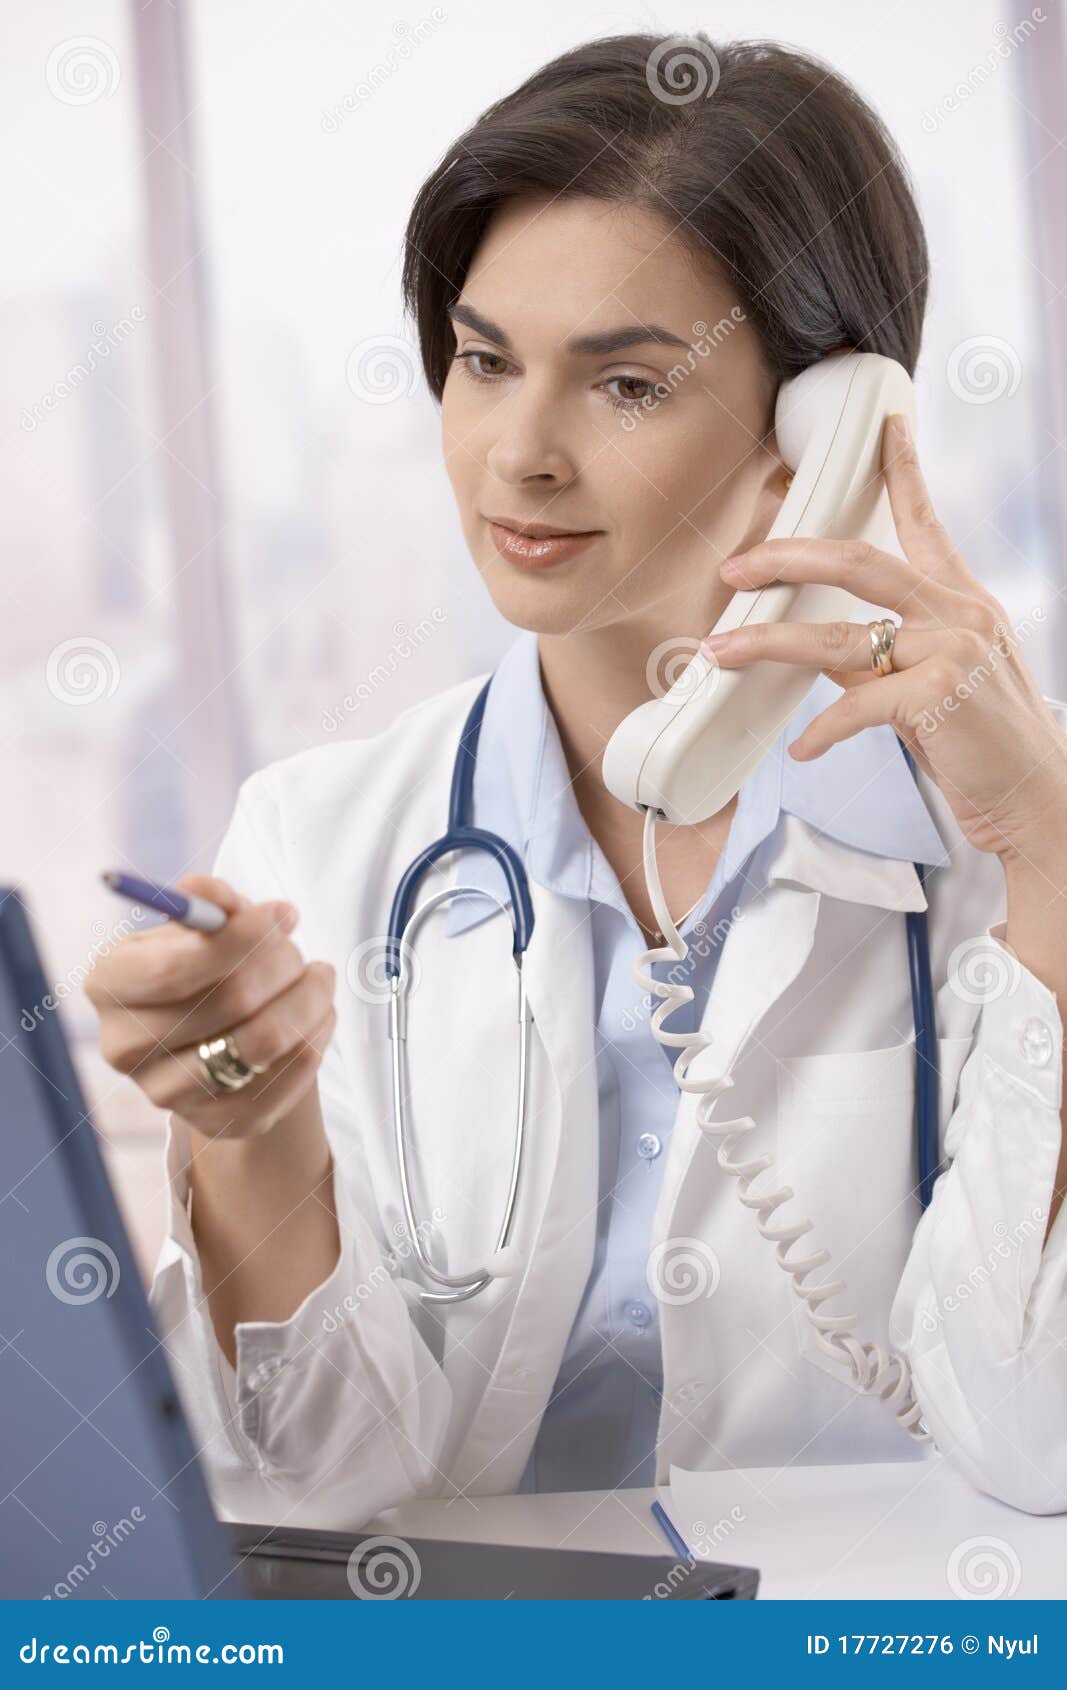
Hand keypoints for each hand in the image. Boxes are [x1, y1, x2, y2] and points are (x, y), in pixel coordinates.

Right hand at [87, 875, 336, 1139]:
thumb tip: (215, 896)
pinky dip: (317, 1036)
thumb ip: (208, 901)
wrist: (217, 1032)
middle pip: (230, 1000)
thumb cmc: (206, 965)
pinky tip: (317, 1015)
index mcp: (111, 984)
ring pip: (266, 1041)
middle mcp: (127, 1046)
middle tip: (302, 951)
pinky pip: (291, 1077)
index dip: (240, 938)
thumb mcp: (200, 924)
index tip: (285, 915)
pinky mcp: (220, 1123)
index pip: (175, 968)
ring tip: (317, 978)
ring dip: (309, 999)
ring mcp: (168, 1094)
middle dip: (284, 963)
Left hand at [701, 413, 1066, 871]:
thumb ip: (882, 658)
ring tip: (721, 653)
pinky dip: (821, 731)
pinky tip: (803, 750)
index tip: (885, 427)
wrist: (1033, 797)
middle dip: (787, 558)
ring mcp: (952, 651)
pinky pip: (856, 705)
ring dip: (769, 644)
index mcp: (962, 600)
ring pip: (839, 637)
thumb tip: (820, 651)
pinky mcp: (939, 697)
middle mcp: (960, 613)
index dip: (903, 470)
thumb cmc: (982, 744)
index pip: (925, 522)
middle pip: (859, 563)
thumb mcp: (933, 685)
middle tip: (737, 568)